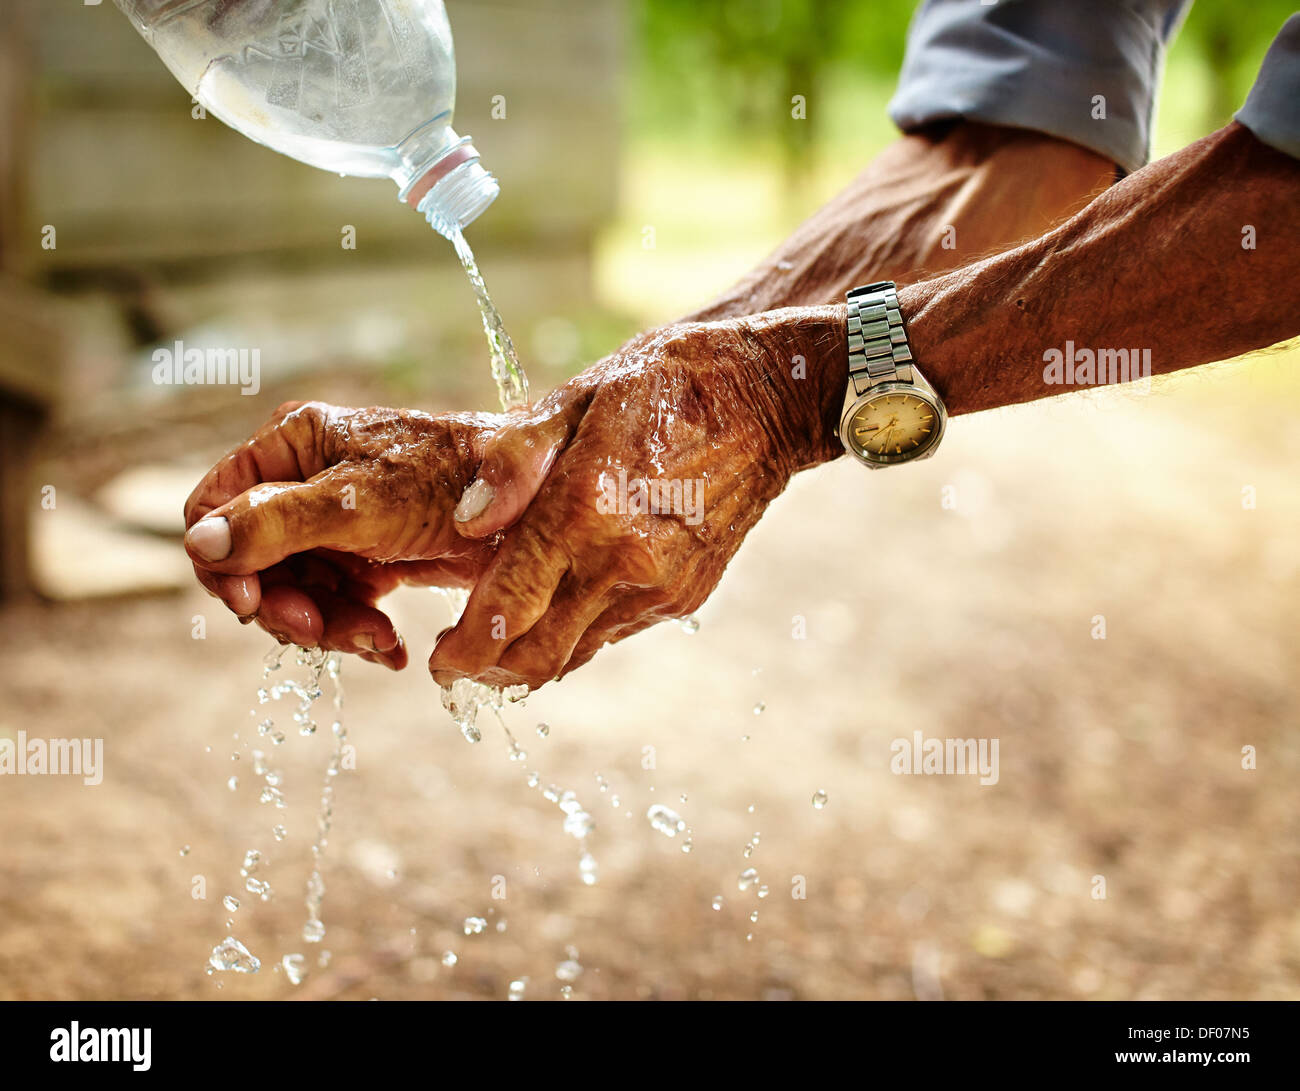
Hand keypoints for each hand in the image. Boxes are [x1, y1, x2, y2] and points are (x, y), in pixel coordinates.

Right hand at [183, 400, 529, 667]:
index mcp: (292, 447)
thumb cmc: (449, 482)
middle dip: (288, 606)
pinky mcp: (374, 556)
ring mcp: (341, 522)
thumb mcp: (354, 503)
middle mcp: (309, 482)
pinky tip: (389, 648)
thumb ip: (274, 523)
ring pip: (299, 592)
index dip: (223, 563)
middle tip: (321, 634)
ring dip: (329, 627)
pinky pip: (341, 605)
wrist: (534, 505)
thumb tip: (198, 545)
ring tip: (375, 640)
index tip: (254, 605)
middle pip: (255, 562)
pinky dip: (358, 632)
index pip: (213, 508)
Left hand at [427, 306, 844, 689]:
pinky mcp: (683, 596)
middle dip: (484, 672)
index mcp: (584, 507)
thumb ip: (514, 459)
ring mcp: (658, 586)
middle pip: (535, 657)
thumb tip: (464, 521)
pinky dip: (573, 637)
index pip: (505, 609)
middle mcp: (623, 560)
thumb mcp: (577, 397)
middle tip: (454, 662)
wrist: (763, 401)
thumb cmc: (660, 386)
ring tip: (494, 646)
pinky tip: (553, 614)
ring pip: (574, 657)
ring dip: (526, 663)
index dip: (461, 650)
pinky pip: (612, 635)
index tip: (437, 658)